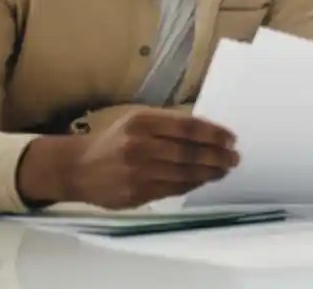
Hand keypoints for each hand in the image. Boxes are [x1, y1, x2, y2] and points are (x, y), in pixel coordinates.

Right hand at [20, 107, 239, 209]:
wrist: (78, 168)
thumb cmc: (114, 140)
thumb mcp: (136, 120)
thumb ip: (168, 124)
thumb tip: (207, 132)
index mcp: (142, 122)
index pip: (187, 128)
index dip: (213, 134)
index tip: (231, 138)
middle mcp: (140, 146)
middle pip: (189, 152)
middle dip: (217, 156)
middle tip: (234, 158)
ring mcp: (138, 172)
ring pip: (184, 174)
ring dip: (209, 173)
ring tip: (224, 169)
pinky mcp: (137, 193)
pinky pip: (173, 189)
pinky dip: (192, 184)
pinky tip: (203, 180)